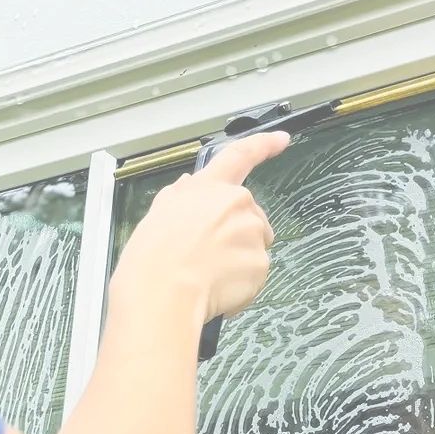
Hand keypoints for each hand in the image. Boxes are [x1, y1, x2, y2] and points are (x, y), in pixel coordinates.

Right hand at [115, 131, 288, 323]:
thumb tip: (189, 187)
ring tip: (207, 273)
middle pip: (249, 215)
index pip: (240, 155)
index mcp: (209, 187)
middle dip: (236, 233)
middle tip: (207, 254)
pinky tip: (216, 288)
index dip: (263, 145)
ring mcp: (251, 233)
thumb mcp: (159, 212)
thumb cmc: (153, 257)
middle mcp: (236, 203)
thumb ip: (180, 195)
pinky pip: (255, 273)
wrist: (163, 293)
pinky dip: (241, 283)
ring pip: (254, 245)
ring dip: (238, 259)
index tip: (281, 140)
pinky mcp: (260, 263)